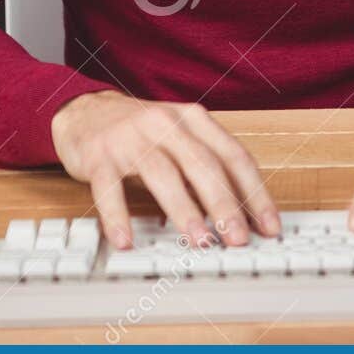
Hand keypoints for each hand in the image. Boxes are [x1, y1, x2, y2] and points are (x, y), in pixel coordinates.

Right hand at [50, 91, 280, 249]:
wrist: (84, 111)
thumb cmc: (141, 132)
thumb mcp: (180, 137)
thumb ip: (207, 168)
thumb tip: (243, 215)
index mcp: (193, 119)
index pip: (234, 155)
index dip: (255, 192)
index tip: (269, 225)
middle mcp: (165, 124)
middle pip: (203, 165)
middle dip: (224, 205)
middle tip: (238, 238)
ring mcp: (131, 138)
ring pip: (163, 175)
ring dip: (184, 211)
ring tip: (200, 241)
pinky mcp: (99, 155)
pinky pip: (110, 188)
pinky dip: (118, 216)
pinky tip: (126, 240)